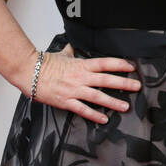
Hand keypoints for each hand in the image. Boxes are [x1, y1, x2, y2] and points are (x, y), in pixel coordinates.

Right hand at [13, 44, 140, 124]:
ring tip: (125, 106)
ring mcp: (74, 90)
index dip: (119, 64)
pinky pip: (82, 109)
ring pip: (97, 96)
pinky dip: (94, 115)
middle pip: (106, 80)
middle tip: (137, 86)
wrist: (28, 72)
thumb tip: (74, 46)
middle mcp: (80, 78)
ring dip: (113, 102)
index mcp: (81, 65)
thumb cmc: (44, 63)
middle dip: (123, 83)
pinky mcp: (65, 101)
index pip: (105, 63)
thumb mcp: (62, 54)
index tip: (132, 67)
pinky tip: (104, 119)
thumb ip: (72, 51)